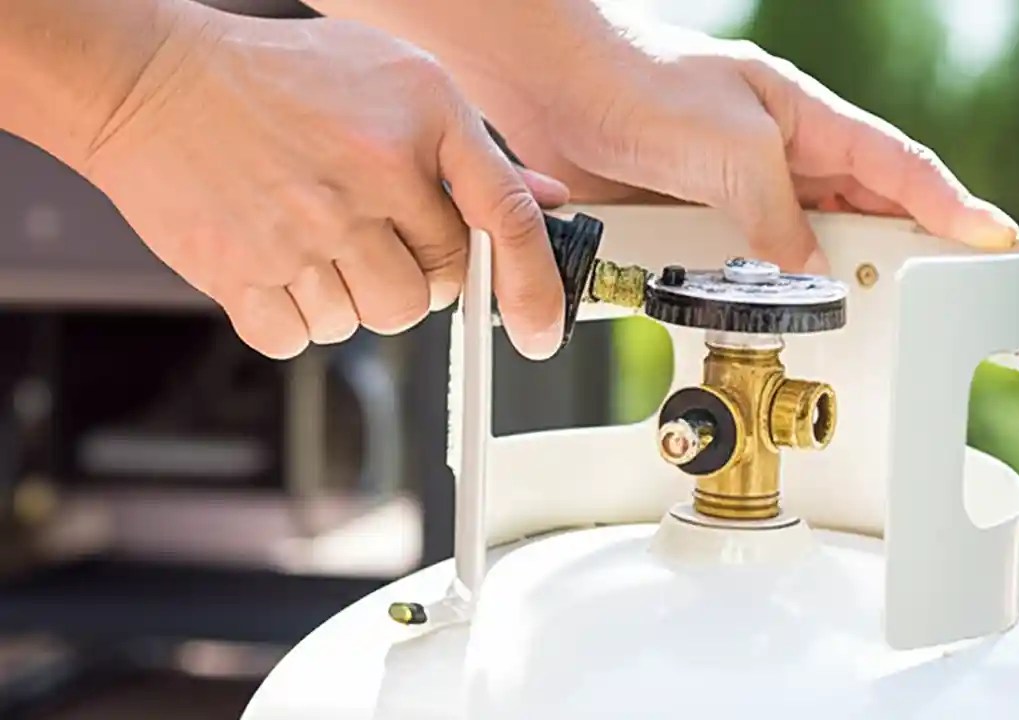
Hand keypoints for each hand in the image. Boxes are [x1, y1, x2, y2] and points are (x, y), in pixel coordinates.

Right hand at [80, 7, 567, 358]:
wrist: (154, 81)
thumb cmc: (281, 78)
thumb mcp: (399, 80)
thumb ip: (475, 150)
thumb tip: (543, 200)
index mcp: (420, 122)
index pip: (506, 219)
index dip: (535, 288)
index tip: (540, 331)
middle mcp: (368, 176)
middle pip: (434, 291)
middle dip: (416, 280)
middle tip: (380, 244)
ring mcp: (304, 229)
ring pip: (369, 322)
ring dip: (353, 300)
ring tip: (319, 243)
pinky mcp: (241, 272)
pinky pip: (300, 341)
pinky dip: (295, 320)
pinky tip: (281, 266)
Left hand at [441, 17, 1018, 272]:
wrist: (548, 84)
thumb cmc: (638, 79)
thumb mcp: (729, 144)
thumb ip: (775, 211)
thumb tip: (808, 271)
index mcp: (806, 119)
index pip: (900, 167)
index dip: (952, 207)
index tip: (997, 241)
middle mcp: (780, 157)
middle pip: (861, 216)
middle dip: (899, 259)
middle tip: (934, 303)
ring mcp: (738, 191)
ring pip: (802, 249)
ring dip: (822, 284)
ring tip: (850, 321)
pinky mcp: (694, 221)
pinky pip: (741, 266)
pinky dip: (755, 294)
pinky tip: (761, 314)